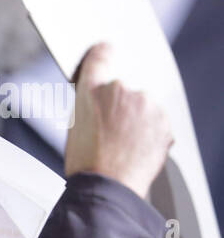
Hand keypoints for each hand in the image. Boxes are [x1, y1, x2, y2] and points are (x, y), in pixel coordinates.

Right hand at [65, 42, 172, 197]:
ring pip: (142, 104)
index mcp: (94, 89)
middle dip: (118, 102)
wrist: (108, 186)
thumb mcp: (74, 125)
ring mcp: (147, 105)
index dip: (103, 53)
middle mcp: (123, 90)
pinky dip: (148, 130)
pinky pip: (156, 121)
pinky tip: (134, 147)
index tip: (106, 50)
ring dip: (136, 116)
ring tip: (121, 142)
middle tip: (108, 126)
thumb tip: (100, 95)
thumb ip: (89, 102)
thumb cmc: (86, 161)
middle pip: (123, 86)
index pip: (101, 55)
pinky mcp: (164, 122)